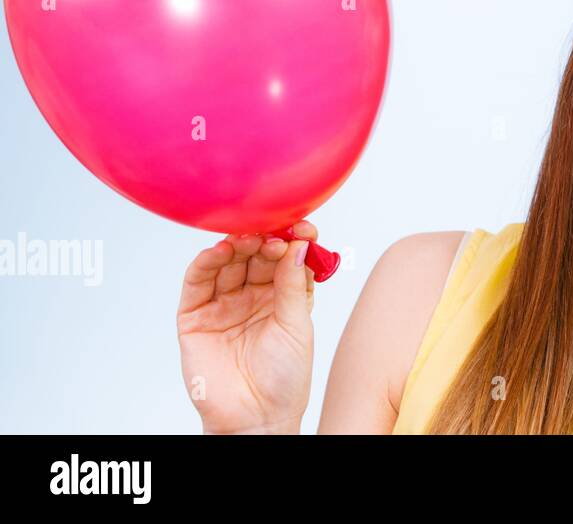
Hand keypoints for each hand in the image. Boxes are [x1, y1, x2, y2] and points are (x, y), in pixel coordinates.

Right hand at [177, 221, 318, 433]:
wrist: (258, 418)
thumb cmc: (285, 378)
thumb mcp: (298, 325)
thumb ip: (294, 285)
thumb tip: (299, 245)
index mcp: (280, 295)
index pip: (283, 257)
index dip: (292, 240)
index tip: (304, 227)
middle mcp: (250, 296)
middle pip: (254, 255)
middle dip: (264, 238)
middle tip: (273, 231)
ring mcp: (222, 304)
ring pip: (226, 263)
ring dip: (236, 245)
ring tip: (249, 238)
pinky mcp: (195, 317)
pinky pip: (196, 282)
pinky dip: (205, 262)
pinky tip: (220, 251)